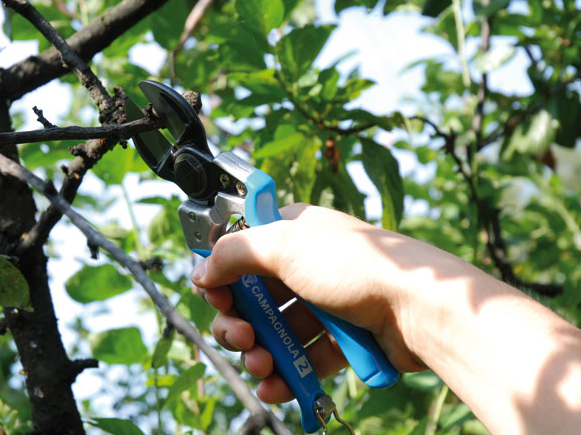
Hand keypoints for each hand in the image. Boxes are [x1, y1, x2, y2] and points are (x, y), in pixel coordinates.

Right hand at [191, 203, 425, 402]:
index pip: (241, 252)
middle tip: (240, 338)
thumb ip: (234, 253)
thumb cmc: (355, 265)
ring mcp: (323, 302)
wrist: (418, 306)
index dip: (221, 276)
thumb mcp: (284, 244)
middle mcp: (305, 265)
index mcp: (291, 232)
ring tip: (261, 366)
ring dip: (259, 352)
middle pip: (253, 298)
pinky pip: (302, 356)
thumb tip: (201, 270)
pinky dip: (286, 373)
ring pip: (275, 332)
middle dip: (238, 323)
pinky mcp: (340, 336)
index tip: (214, 296)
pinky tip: (275, 387)